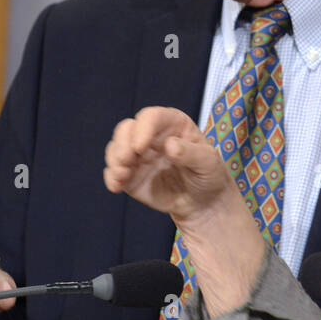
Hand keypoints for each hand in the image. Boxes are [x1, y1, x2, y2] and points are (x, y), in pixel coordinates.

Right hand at [103, 106, 233, 222]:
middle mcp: (151, 136)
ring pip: (116, 148)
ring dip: (114, 160)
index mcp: (172, 124)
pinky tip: (117, 186)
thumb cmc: (209, 175)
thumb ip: (191, 154)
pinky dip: (111, 177)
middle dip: (122, 143)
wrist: (204, 202)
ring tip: (123, 174)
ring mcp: (139, 155)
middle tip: (126, 160)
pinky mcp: (131, 175)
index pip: (151, 117)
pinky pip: (113, 171)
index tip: (140, 147)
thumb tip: (170, 145)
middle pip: (127, 129)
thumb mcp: (208, 163)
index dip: (143, 128)